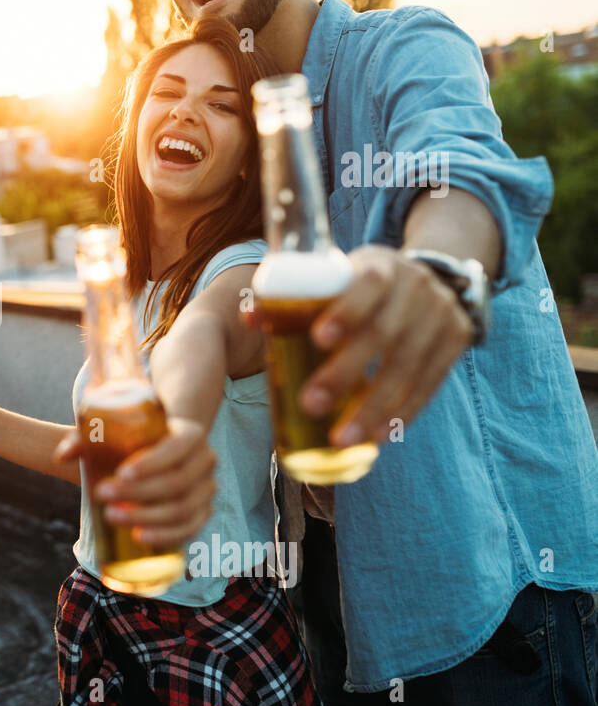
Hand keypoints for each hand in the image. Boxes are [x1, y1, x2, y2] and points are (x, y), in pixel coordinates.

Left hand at [57, 417, 214, 548]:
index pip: (176, 448)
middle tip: (102, 494)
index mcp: (191, 433)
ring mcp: (207, 490)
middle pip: (176, 482)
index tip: (120, 473)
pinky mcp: (202, 513)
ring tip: (111, 516)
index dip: (151, 463)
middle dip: (138, 493)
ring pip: (182, 509)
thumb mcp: (114, 431)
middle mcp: (206, 461)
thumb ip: (85, 438)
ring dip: (147, 517)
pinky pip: (189, 529)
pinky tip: (140, 536)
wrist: (159, 453)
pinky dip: (166, 535)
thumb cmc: (134, 439)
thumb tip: (62, 455)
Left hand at [301, 245, 471, 446]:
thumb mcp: (338, 276)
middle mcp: (416, 288)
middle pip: (383, 334)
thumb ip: (293, 296)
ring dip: (374, 407)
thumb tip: (250, 317)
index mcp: (381, 265)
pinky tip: (379, 436)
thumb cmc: (363, 285)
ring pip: (408, 367)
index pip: (367, 284)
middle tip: (311, 404)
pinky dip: (403, 412)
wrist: (433, 275)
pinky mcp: (456, 342)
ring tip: (342, 439)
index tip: (317, 340)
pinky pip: (430, 383)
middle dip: (346, 373)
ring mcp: (441, 316)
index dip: (346, 312)